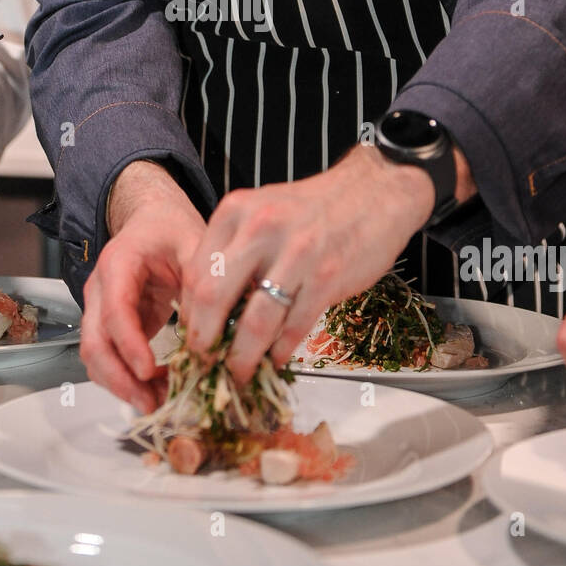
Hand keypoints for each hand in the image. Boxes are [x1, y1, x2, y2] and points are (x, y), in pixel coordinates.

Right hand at [80, 163, 205, 411]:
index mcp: (118, 264)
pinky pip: (110, 359)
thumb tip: (215, 331)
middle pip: (94, 342)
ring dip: (123, 385)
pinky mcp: (111, 327)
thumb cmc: (170, 230)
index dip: (130, 344)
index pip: (116, 311)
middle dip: (120, 379)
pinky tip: (158, 388)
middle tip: (151, 403)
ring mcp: (100, 310)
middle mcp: (100, 289)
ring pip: (96, 358)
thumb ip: (202, 283)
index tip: (149, 370)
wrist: (152, 223)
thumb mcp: (195, 244)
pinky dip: (128, 379)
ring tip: (160, 401)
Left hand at [181, 145, 434, 384]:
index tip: (191, 338)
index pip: (195, 272)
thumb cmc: (315, 210)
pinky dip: (280, 350)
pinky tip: (276, 359)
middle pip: (212, 297)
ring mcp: (296, 253)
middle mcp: (260, 228)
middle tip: (204, 364)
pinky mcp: (327, 276)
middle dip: (203, 341)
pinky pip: (294, 326)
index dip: (188, 314)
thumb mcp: (263, 212)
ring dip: (242, 357)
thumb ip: (234, 251)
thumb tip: (208, 310)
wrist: (377, 192)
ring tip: (238, 373)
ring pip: (254, 321)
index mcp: (236, 211)